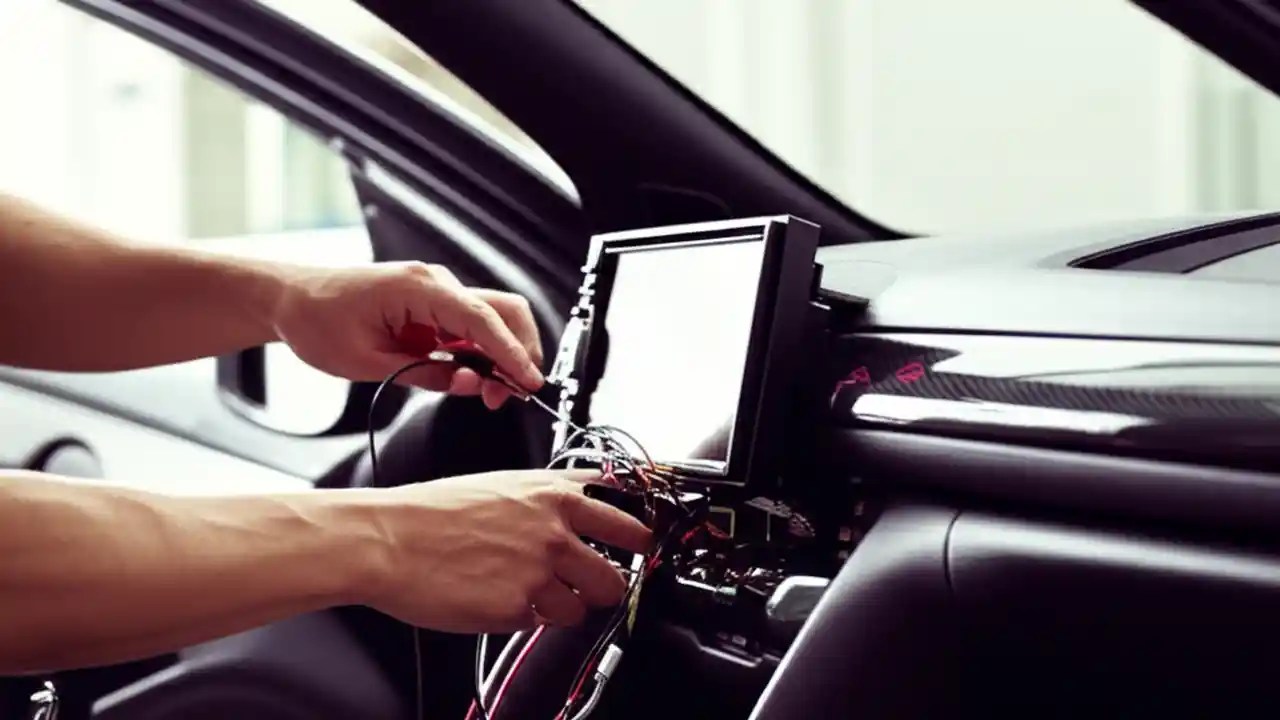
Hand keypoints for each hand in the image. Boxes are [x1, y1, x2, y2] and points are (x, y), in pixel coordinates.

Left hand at [272, 262, 543, 407]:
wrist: (292, 299)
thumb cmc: (317, 321)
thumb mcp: (365, 362)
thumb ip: (423, 374)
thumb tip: (468, 384)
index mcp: (418, 288)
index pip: (481, 319)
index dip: (511, 353)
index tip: (528, 382)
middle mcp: (436, 283)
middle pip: (503, 310)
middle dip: (518, 351)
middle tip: (512, 394)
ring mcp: (437, 293)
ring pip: (493, 320)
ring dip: (502, 356)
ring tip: (491, 394)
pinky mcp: (434, 307)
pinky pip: (471, 328)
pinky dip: (483, 353)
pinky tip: (474, 379)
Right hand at [361, 470, 651, 632]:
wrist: (389, 539)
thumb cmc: (434, 511)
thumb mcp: (504, 483)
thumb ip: (551, 497)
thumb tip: (586, 504)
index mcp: (554, 496)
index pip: (627, 520)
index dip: (642, 539)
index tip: (647, 547)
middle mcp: (554, 533)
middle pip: (617, 576)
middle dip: (606, 586)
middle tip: (588, 585)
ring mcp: (538, 572)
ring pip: (582, 608)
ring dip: (564, 607)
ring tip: (528, 590)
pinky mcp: (517, 608)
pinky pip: (542, 624)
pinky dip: (527, 617)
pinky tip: (499, 598)